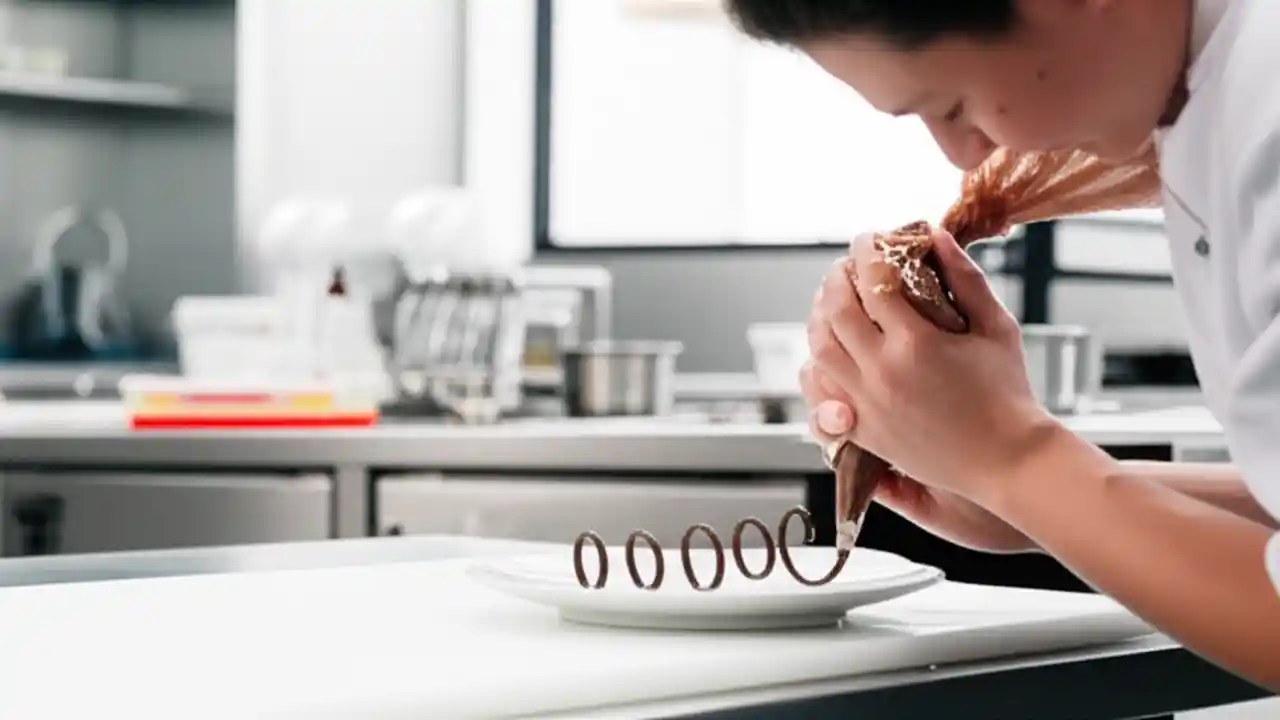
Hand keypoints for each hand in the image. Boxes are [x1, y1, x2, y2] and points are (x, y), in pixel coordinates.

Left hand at [798, 255, 1035, 553]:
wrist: (1007, 461)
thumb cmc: (1008, 393)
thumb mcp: (995, 326)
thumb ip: (964, 277)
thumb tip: (935, 234)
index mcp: (916, 343)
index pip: (873, 280)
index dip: (866, 251)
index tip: (868, 238)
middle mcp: (882, 373)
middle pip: (835, 310)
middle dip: (836, 279)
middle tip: (846, 266)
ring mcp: (867, 404)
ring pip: (819, 348)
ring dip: (820, 316)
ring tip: (832, 300)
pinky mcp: (862, 430)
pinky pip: (820, 389)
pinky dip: (816, 363)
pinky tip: (829, 347)